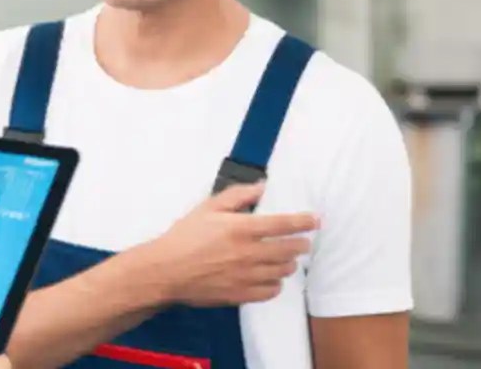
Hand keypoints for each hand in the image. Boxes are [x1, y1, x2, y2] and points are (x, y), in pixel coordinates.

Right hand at [141, 182, 317, 306]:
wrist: (166, 271)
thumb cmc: (184, 237)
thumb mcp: (207, 208)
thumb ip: (236, 196)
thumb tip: (261, 187)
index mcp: (241, 228)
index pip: (284, 224)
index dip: (304, 221)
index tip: (315, 220)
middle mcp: (249, 253)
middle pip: (290, 249)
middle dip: (301, 244)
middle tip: (302, 242)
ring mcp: (247, 276)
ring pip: (283, 271)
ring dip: (289, 263)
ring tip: (285, 259)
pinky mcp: (242, 294)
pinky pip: (272, 291)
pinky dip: (276, 284)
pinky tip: (271, 278)